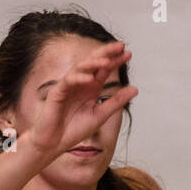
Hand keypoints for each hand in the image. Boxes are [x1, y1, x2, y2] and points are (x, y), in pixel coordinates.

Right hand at [29, 41, 136, 160]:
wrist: (54, 143)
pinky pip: (69, 81)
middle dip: (106, 53)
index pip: (104, 69)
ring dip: (93, 63)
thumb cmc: (74, 130)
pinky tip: (90, 79)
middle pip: (94, 62)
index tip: (129, 54)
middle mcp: (80, 83)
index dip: (116, 61)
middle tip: (120, 46)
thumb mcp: (100, 115)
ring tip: (106, 61)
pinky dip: (79, 79)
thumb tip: (136, 89)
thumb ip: (116, 102)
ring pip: (81, 68)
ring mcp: (68, 86)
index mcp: (91, 88)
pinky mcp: (57, 92)